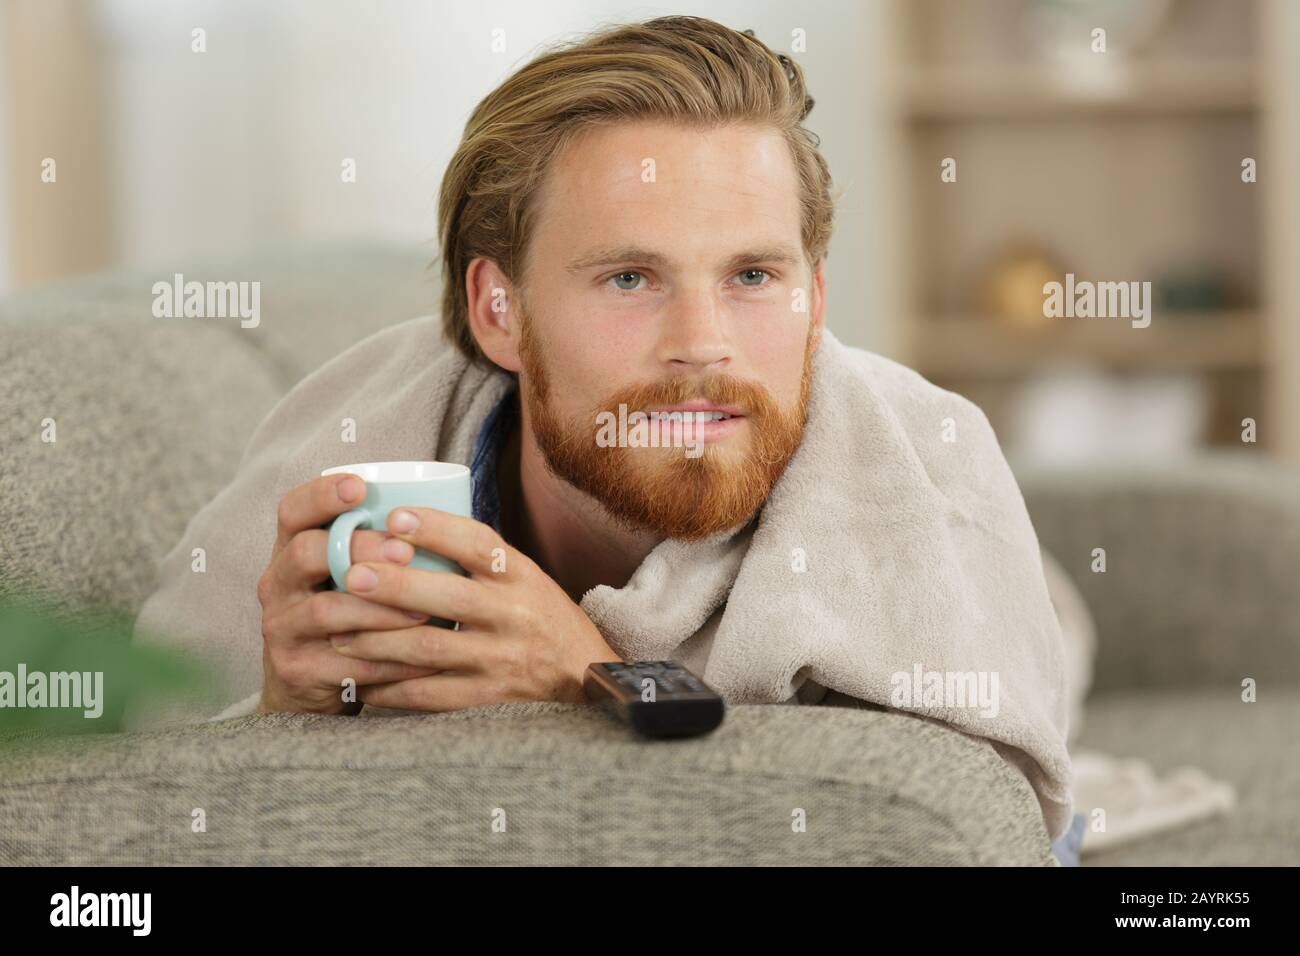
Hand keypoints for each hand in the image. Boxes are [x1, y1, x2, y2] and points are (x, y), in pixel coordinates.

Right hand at [256, 474, 442, 713]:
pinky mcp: (297, 670)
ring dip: (381, 609)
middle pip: (307, 552)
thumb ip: (373, 548)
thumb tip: (441, 517)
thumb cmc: (346, 616)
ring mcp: (282, 629)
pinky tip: (423, 658)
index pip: (292, 511)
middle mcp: (277, 585)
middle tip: (406, 551)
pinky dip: (389, 658)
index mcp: (290, 551)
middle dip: (361, 548)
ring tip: (426, 611)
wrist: (311, 688)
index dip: (321, 495)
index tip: (359, 486)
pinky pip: (346, 662)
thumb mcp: (347, 576)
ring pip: (327, 610)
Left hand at [328, 506, 622, 710]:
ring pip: (429, 649)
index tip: (395, 517)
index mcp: (521, 576)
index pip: (478, 544)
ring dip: (377, 642)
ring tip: (339, 633)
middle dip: (393, 586)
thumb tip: (404, 527)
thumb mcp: (526, 578)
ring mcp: (500, 660)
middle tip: (349, 576)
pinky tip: (362, 681)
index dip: (436, 529)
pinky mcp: (488, 698)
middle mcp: (513, 615)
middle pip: (446, 597)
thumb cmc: (544, 619)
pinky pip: (430, 695)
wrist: (584, 678)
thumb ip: (479, 559)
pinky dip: (391, 688)